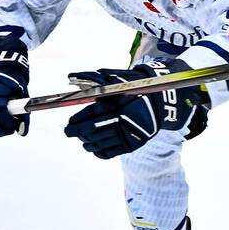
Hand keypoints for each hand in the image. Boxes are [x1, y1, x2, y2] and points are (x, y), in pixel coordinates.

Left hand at [63, 63, 208, 159]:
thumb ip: (94, 80)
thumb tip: (71, 76)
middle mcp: (118, 122)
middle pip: (88, 133)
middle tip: (71, 132)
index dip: (74, 123)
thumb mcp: (116, 80)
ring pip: (96, 145)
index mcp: (113, 105)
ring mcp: (125, 135)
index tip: (69, 125)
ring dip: (86, 143)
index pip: (86, 118)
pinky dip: (98, 152)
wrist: (160, 101)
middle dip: (76, 133)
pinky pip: (108, 153)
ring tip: (85, 138)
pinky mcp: (131, 144)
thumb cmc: (134, 88)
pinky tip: (95, 147)